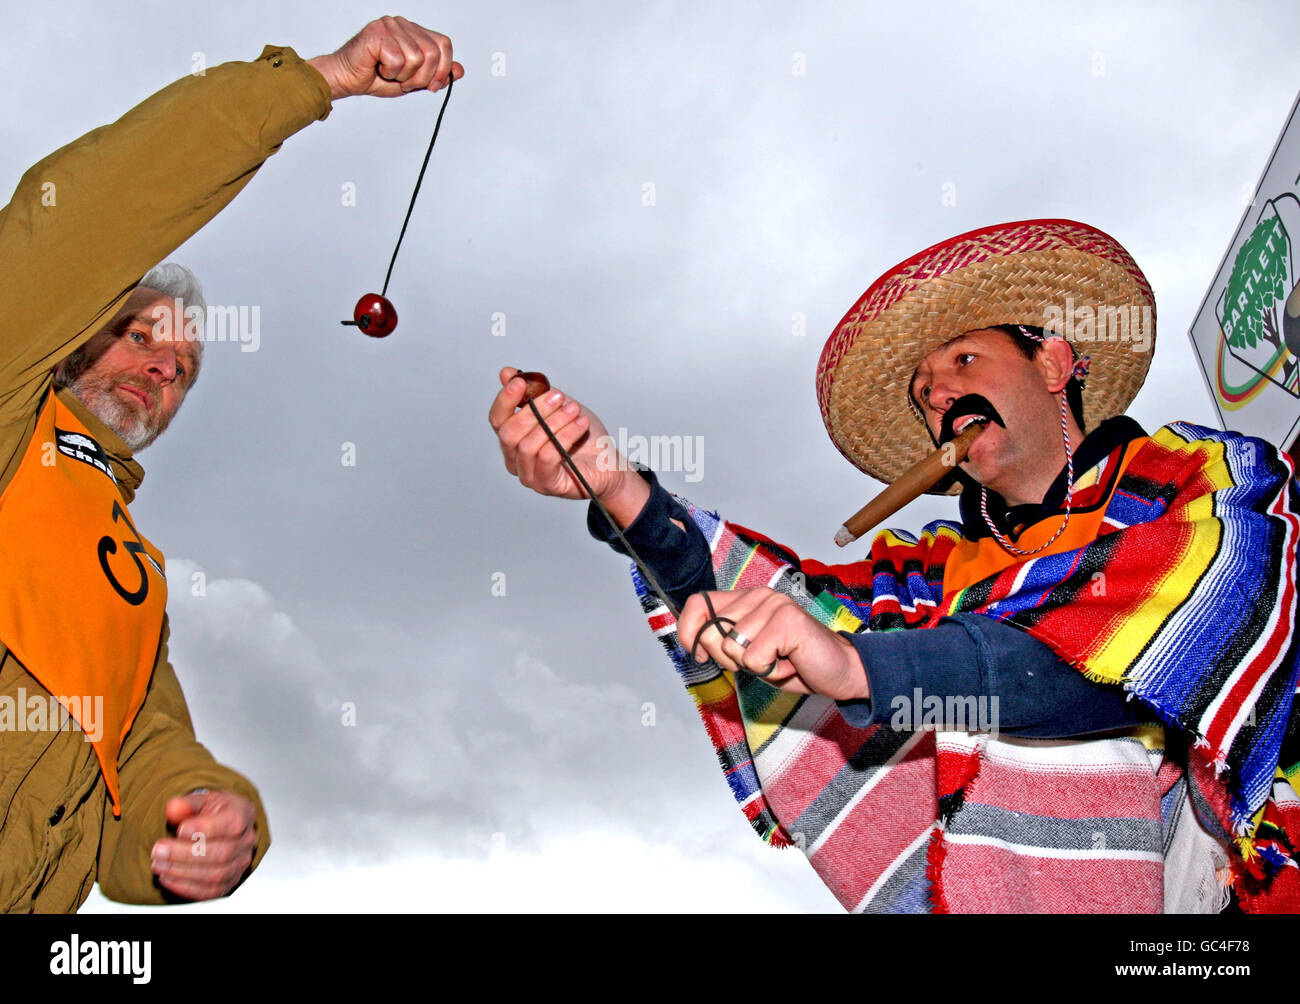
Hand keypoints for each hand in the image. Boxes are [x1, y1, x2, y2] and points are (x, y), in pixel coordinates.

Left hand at [151, 791, 257, 900]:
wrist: (221, 826)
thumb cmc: (213, 812)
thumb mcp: (201, 800)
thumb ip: (187, 803)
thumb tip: (173, 808)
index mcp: (242, 814)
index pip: (231, 824)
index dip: (204, 829)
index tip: (180, 830)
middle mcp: (246, 841)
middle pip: (222, 853)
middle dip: (186, 854)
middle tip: (159, 850)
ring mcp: (240, 864)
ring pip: (216, 875)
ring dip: (182, 872)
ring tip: (158, 863)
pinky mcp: (229, 882)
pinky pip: (210, 891)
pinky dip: (185, 887)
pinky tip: (167, 877)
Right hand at [308, 16, 463, 100]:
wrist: (347, 79)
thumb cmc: (376, 77)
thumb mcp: (414, 80)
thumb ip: (436, 75)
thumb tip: (459, 71)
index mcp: (414, 32)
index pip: (443, 44)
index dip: (443, 68)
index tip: (432, 86)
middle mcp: (403, 24)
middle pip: (432, 52)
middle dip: (422, 77)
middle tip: (405, 81)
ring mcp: (390, 25)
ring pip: (416, 58)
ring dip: (404, 76)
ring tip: (390, 73)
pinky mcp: (377, 33)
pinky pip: (398, 59)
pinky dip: (390, 72)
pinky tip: (379, 67)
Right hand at [489, 367, 648, 525]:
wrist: (609, 461)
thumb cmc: (583, 437)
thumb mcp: (558, 406)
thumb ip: (533, 392)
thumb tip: (507, 373)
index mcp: (514, 440)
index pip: (497, 420)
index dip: (505, 399)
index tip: (520, 381)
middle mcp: (516, 460)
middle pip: (509, 433)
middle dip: (535, 410)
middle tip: (559, 397)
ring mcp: (529, 476)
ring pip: (529, 445)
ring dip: (555, 422)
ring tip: (574, 411)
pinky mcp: (547, 485)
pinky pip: (547, 458)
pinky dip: (564, 437)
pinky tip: (580, 426)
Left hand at [678, 588, 868, 700]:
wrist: (840, 671)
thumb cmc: (794, 663)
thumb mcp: (749, 654)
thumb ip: (724, 642)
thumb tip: (694, 643)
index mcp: (746, 599)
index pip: (697, 604)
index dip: (689, 632)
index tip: (699, 655)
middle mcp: (759, 595)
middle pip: (711, 633)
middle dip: (729, 660)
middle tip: (761, 660)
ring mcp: (774, 604)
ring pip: (732, 648)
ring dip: (755, 667)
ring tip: (780, 660)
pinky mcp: (788, 619)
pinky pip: (755, 659)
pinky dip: (771, 672)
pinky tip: (789, 663)